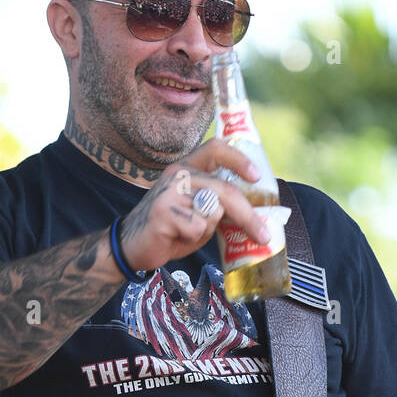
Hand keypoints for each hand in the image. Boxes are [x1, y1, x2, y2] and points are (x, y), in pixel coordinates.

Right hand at [117, 138, 270, 272]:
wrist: (133, 247)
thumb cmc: (171, 230)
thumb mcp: (200, 213)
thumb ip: (220, 205)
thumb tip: (257, 214)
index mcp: (188, 168)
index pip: (216, 149)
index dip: (239, 160)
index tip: (256, 176)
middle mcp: (179, 173)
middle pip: (224, 190)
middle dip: (248, 215)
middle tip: (263, 236)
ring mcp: (169, 191)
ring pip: (212, 212)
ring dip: (206, 231)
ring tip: (187, 233)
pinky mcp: (163, 211)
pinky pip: (196, 227)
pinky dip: (191, 239)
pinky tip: (175, 237)